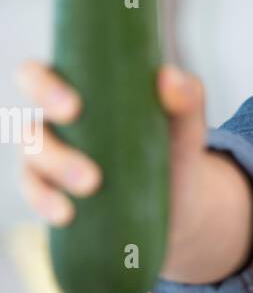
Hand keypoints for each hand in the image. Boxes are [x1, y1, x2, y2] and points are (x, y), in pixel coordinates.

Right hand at [15, 60, 210, 259]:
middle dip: (49, 148)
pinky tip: (68, 215)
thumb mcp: (185, 127)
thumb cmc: (175, 151)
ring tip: (92, 189)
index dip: (43, 87)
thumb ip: (185, 99)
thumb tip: (169, 77)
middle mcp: (56, 126)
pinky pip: (37, 197)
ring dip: (57, 178)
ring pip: (32, 165)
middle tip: (90, 172)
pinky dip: (47, 204)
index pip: (38, 78)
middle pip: (27, 128)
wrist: (182, 204)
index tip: (74, 108)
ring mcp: (51, 163)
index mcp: (77, 94)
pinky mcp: (55, 196)